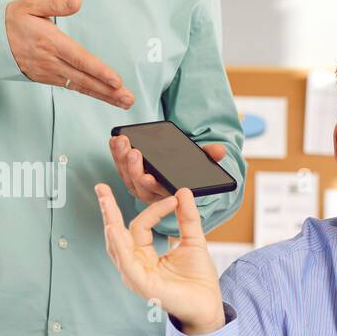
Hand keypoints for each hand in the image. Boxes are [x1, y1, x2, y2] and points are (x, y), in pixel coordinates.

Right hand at [5, 0, 134, 108]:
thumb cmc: (11, 21)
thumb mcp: (30, 6)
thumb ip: (55, 5)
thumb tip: (77, 1)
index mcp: (51, 42)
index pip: (80, 59)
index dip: (99, 71)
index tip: (116, 80)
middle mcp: (52, 62)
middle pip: (85, 79)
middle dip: (109, 91)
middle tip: (129, 99)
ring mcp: (50, 73)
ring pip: (82, 86)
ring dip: (104, 96)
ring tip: (124, 103)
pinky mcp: (49, 79)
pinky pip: (74, 87)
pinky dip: (91, 93)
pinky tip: (106, 97)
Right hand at [97, 184, 223, 334]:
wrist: (209, 305)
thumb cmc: (198, 279)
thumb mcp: (194, 242)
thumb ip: (187, 218)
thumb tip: (183, 192)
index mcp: (145, 255)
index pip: (140, 226)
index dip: (155, 210)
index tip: (173, 199)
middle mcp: (136, 264)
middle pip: (117, 234)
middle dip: (108, 210)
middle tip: (101, 188)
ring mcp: (136, 275)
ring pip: (118, 247)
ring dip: (111, 223)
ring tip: (106, 203)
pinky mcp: (142, 285)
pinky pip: (127, 264)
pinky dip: (120, 246)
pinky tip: (115, 230)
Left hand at [110, 135, 227, 204]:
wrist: (180, 169)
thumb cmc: (190, 168)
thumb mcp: (202, 162)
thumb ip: (211, 157)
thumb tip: (221, 150)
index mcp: (169, 195)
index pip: (159, 192)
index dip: (152, 185)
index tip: (148, 177)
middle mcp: (152, 194)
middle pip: (139, 184)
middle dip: (134, 168)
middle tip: (134, 152)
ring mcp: (140, 186)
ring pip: (127, 176)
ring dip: (122, 159)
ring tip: (122, 141)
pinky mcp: (130, 177)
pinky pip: (121, 168)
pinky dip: (117, 154)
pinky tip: (115, 140)